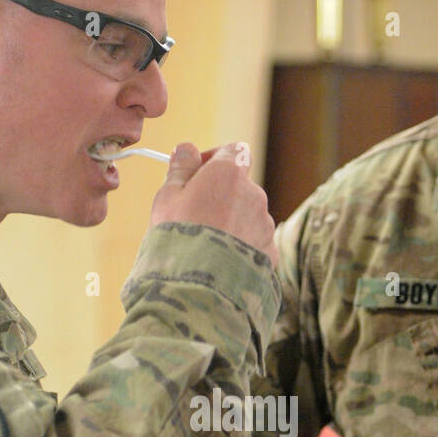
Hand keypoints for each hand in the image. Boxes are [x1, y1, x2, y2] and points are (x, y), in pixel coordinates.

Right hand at [149, 141, 275, 265]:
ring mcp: (265, 225)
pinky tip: (220, 263)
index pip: (234, 150)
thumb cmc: (177, 238)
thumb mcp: (167, 197)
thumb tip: (187, 149)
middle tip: (194, 217)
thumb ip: (180, 168)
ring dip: (232, 223)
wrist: (198, 287)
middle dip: (221, 196)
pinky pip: (255, 243)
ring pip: (248, 216)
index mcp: (229, 173)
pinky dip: (241, 247)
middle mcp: (254, 194)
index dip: (215, 158)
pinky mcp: (270, 253)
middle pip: (240, 186)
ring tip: (206, 246)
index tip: (197, 174)